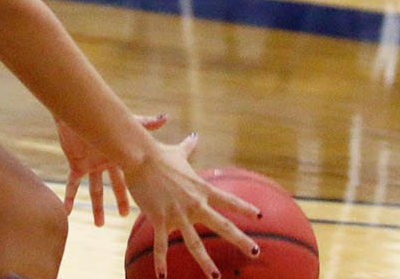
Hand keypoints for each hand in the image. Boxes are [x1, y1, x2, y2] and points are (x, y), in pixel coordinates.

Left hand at [59, 114, 164, 225]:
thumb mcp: (129, 122)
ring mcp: (91, 164)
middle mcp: (106, 162)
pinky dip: (69, 198)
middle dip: (119, 202)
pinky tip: (67, 212)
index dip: (134, 191)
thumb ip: (148, 122)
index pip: (130, 178)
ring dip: (96, 207)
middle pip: (114, 187)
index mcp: (120, 156)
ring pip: (94, 190)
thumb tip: (167, 116)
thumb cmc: (104, 116)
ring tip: (99, 225)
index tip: (141, 205)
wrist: (79, 111)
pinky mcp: (76, 164)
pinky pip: (72, 184)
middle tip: (123, 217)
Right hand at [124, 132, 260, 278]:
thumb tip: (195, 136)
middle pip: (222, 225)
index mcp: (201, 189)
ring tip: (216, 277)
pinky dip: (161, 262)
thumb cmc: (158, 154)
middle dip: (240, 240)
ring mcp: (178, 213)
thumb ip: (189, 147)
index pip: (228, 200)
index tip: (259, 216)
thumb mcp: (178, 152)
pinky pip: (161, 245)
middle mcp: (194, 203)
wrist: (140, 157)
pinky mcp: (160, 219)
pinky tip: (163, 278)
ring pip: (194, 242)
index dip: (244, 208)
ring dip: (206, 262)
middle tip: (256, 252)